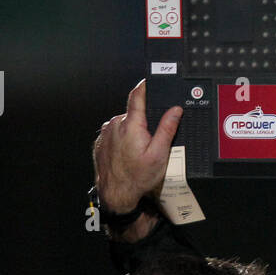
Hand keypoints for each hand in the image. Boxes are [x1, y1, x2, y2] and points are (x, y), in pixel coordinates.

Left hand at [93, 79, 182, 212]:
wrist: (115, 193)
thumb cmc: (137, 177)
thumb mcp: (159, 154)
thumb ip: (167, 129)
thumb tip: (175, 110)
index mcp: (131, 125)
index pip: (137, 95)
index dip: (145, 85)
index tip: (150, 80)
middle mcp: (115, 124)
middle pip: (133, 114)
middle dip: (143, 123)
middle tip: (150, 142)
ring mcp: (106, 133)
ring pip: (124, 124)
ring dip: (132, 133)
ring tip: (137, 153)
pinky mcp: (100, 141)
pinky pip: (115, 134)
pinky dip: (122, 140)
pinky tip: (127, 155)